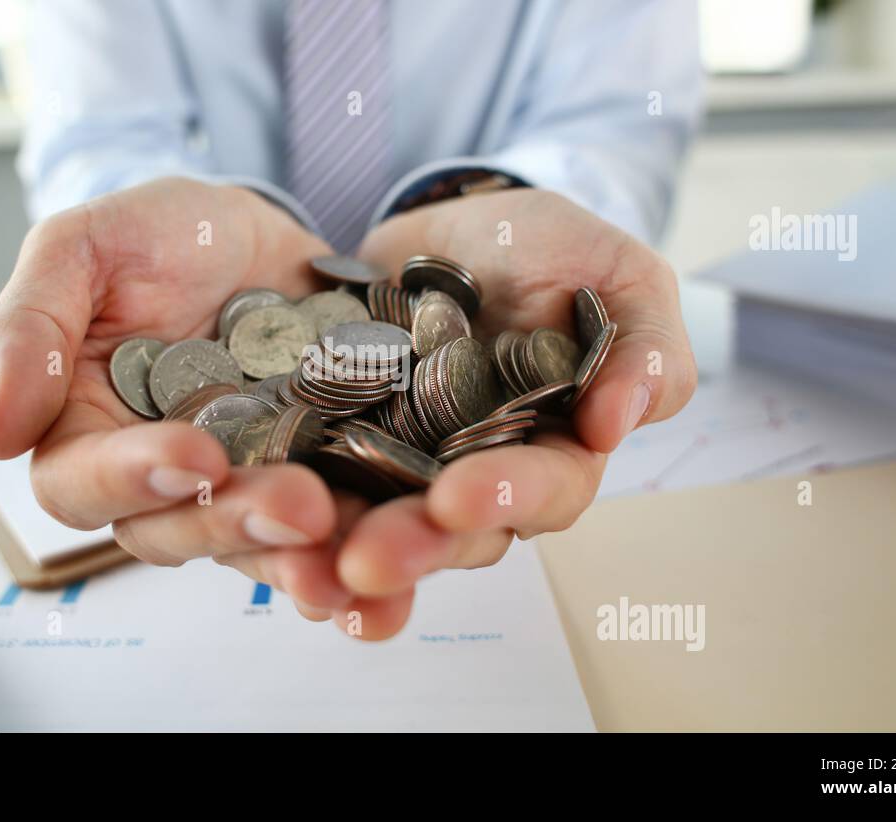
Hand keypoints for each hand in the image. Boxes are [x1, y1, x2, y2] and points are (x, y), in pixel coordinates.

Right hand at [0, 177, 352, 614]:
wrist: (262, 232)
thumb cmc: (158, 234)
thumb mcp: (85, 246)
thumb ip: (31, 324)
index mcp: (85, 430)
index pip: (81, 481)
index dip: (130, 478)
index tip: (193, 454)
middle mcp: (157, 478)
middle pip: (174, 531)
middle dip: (234, 523)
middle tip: (298, 506)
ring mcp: (238, 488)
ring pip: (253, 548)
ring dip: (299, 561)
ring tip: (349, 558)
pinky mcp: (310, 482)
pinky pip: (328, 535)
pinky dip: (356, 555)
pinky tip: (394, 574)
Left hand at [327, 189, 696, 636]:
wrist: (449, 229)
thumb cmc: (548, 251)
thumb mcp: (617, 274)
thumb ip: (642, 343)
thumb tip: (621, 422)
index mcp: (556, 450)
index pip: (546, 491)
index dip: (508, 497)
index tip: (458, 496)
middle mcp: (479, 478)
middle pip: (454, 534)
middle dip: (413, 548)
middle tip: (367, 558)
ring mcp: (404, 470)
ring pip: (380, 529)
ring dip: (344, 556)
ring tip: (309, 574)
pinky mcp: (335, 449)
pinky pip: (313, 493)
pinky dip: (287, 523)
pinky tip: (253, 531)